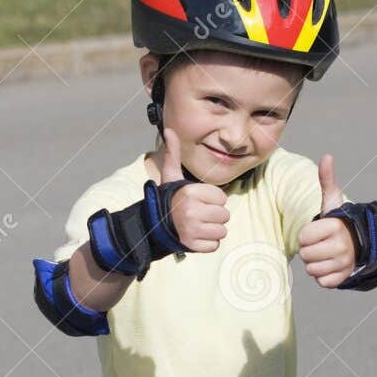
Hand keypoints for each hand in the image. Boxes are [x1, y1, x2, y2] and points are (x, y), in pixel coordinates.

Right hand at [159, 128, 228, 251]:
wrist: (152, 226)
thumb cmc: (168, 199)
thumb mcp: (170, 176)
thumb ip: (174, 154)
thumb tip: (168, 130)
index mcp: (191, 192)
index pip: (222, 198)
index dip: (212, 200)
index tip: (197, 200)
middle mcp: (192, 211)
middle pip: (224, 215)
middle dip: (213, 216)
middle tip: (197, 214)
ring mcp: (192, 230)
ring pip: (222, 231)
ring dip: (211, 230)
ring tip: (196, 225)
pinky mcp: (192, 246)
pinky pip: (214, 245)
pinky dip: (207, 243)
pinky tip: (195, 236)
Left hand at [298, 153, 357, 288]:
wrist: (359, 243)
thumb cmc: (339, 222)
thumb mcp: (332, 201)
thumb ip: (326, 180)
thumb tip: (327, 156)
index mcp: (334, 226)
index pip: (303, 237)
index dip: (307, 235)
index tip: (319, 231)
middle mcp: (342, 245)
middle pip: (305, 255)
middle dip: (310, 250)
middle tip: (323, 244)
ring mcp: (344, 263)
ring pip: (311, 270)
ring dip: (315, 264)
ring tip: (327, 254)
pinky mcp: (344, 279)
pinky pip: (322, 282)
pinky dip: (324, 276)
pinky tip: (332, 266)